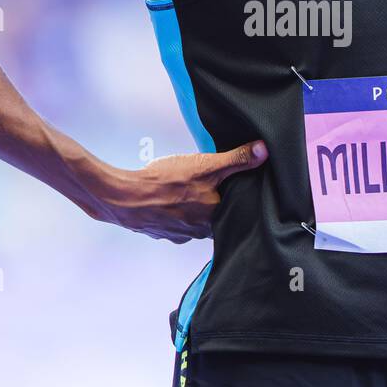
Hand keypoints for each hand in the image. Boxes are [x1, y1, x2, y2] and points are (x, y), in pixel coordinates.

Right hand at [76, 140, 267, 241]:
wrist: (123, 198)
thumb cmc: (164, 183)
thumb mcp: (205, 165)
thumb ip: (236, 159)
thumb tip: (264, 151)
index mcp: (213, 219)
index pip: (233, 212)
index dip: (233, 199)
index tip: (232, 188)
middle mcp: (198, 233)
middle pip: (213, 218)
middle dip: (212, 204)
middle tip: (208, 186)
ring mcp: (177, 235)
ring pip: (192, 221)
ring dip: (191, 208)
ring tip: (186, 190)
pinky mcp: (159, 232)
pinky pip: (173, 222)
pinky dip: (172, 211)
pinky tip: (167, 198)